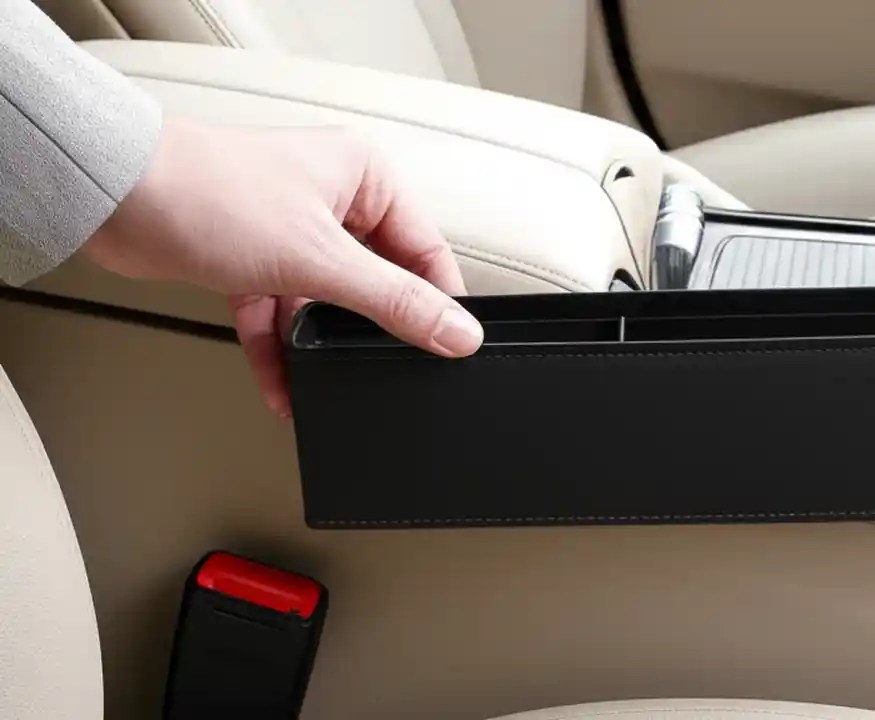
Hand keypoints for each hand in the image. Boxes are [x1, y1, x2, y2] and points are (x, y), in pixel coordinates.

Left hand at [83, 118, 482, 416]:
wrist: (114, 196)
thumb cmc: (210, 193)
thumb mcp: (321, 259)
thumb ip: (395, 303)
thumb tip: (457, 333)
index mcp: (365, 177)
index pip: (426, 250)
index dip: (437, 303)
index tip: (448, 349)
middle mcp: (332, 198)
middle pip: (376, 281)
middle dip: (368, 330)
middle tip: (384, 369)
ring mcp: (290, 230)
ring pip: (324, 303)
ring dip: (317, 347)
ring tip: (322, 386)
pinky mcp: (251, 259)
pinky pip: (280, 314)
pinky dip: (278, 349)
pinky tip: (282, 389)